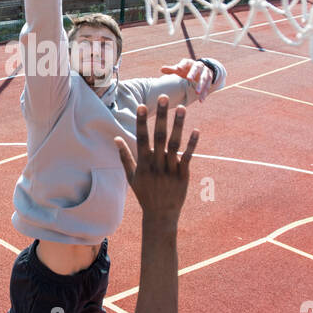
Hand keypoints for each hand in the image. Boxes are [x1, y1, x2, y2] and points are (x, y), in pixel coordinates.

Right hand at [114, 96, 198, 220]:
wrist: (160, 215)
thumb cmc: (145, 194)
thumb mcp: (131, 177)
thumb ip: (124, 157)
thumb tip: (116, 139)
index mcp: (143, 164)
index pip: (141, 139)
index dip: (141, 122)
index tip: (141, 105)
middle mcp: (156, 165)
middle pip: (159, 137)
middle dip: (161, 117)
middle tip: (163, 98)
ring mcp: (170, 170)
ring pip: (174, 144)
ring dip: (178, 125)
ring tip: (181, 108)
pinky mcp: (183, 175)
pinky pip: (188, 157)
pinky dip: (192, 144)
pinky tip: (196, 130)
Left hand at [161, 57, 212, 98]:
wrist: (201, 70)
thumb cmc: (187, 70)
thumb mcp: (180, 69)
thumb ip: (172, 70)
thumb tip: (161, 69)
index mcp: (189, 62)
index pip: (185, 62)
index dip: (182, 64)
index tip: (178, 68)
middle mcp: (198, 66)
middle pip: (196, 68)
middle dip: (193, 73)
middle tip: (189, 79)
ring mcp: (205, 72)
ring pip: (204, 78)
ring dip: (201, 85)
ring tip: (197, 93)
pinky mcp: (209, 79)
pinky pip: (208, 86)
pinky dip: (205, 93)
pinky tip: (201, 100)